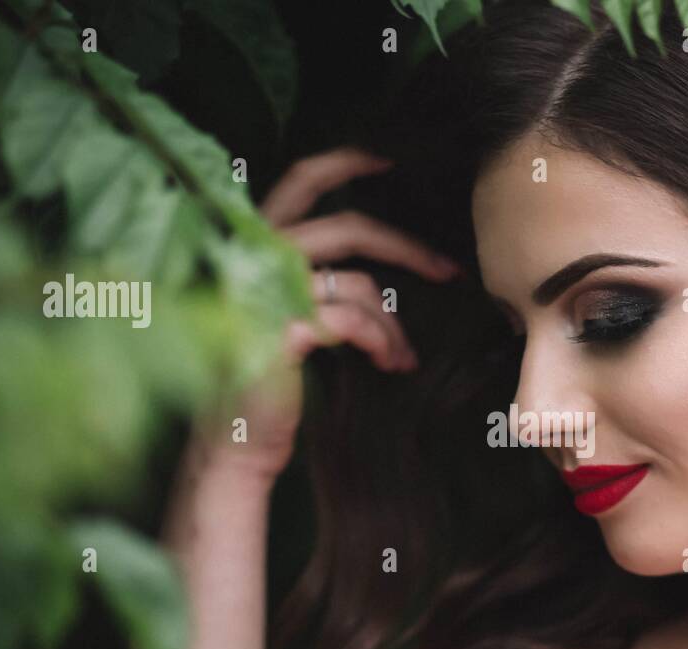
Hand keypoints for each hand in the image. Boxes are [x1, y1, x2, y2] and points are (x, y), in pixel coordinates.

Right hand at [192, 146, 461, 484]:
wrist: (238, 446)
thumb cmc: (272, 384)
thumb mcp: (298, 319)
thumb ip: (323, 280)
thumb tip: (386, 273)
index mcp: (255, 246)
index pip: (299, 182)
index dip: (344, 163)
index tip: (389, 162)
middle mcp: (253, 257)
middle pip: (348, 228)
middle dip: (408, 248)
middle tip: (449, 270)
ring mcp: (262, 292)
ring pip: (359, 284)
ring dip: (394, 324)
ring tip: (403, 357)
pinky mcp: (278, 329)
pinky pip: (350, 320)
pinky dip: (380, 340)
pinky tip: (389, 363)